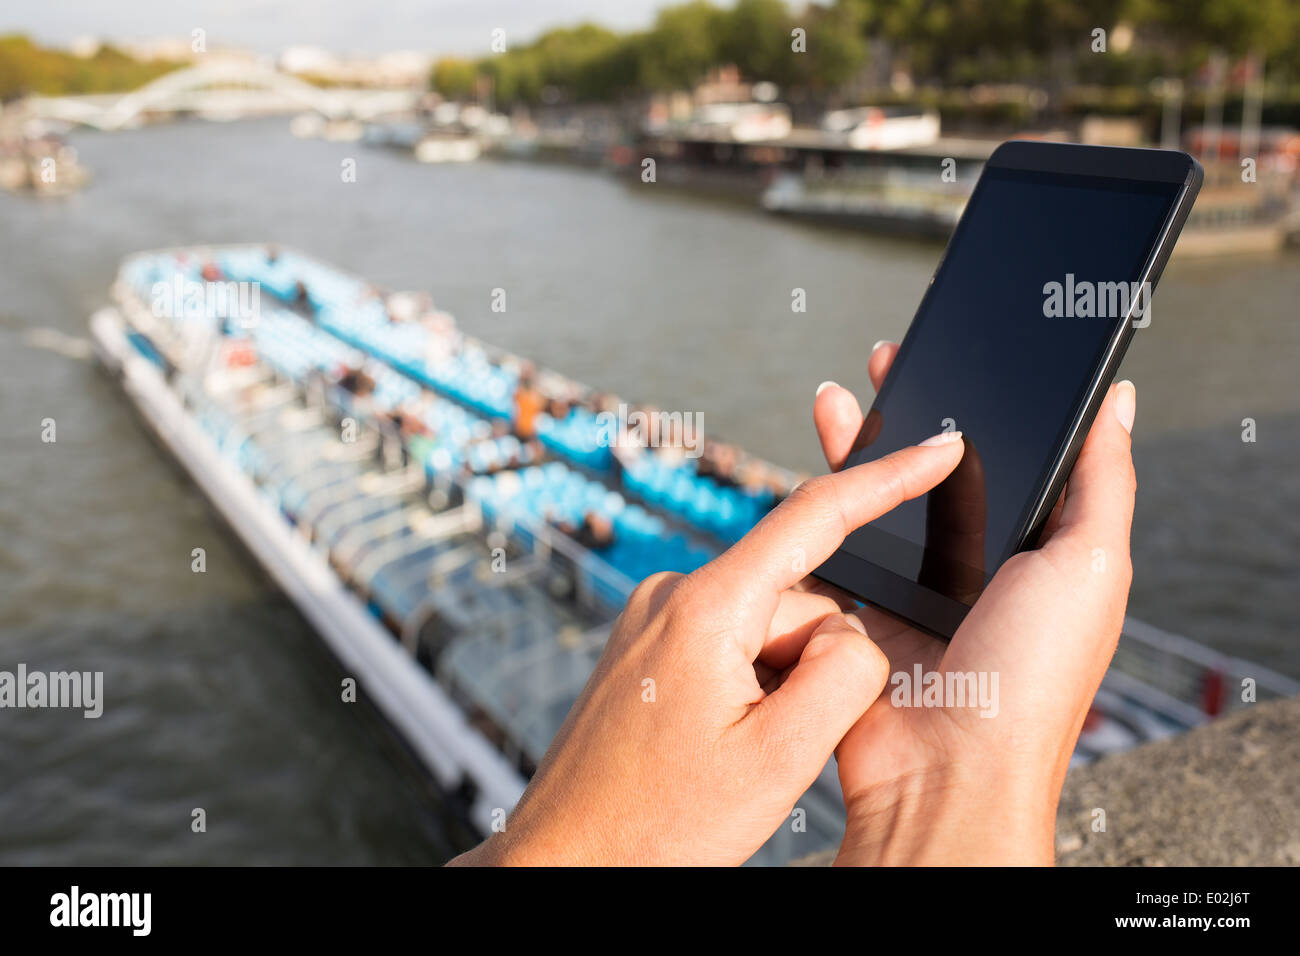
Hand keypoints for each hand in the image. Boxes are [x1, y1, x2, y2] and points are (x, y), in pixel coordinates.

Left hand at [449, 430, 965, 865]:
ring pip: (769, 627)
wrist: (566, 861)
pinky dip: (755, 684)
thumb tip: (857, 633)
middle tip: (784, 744)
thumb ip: (845, 677)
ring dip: (784, 684)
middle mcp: (674, 593)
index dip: (888, 478)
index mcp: (708, 606)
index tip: (940, 448)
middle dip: (818, 662)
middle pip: (800, 598)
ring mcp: (654, 618)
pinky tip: (724, 744)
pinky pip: (733, 643)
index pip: (815, 516)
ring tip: (741, 757)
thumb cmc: (660, 825)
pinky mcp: (647, 645)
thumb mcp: (780, 759)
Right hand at [814, 342, 1136, 864]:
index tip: (961, 354)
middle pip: (931, 467)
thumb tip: (1118, 400)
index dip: (984, 402)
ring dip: (853, 444)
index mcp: (1032, 551)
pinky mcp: (855, 609)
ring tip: (834, 396)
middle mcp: (969, 565)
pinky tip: (805, 468)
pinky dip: (815, 505)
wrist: (947, 767)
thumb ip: (1103, 482)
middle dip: (908, 409)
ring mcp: (908, 586)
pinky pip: (829, 544)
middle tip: (888, 360)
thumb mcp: (1091, 566)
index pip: (1008, 455)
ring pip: (873, 496)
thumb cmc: (1033, 676)